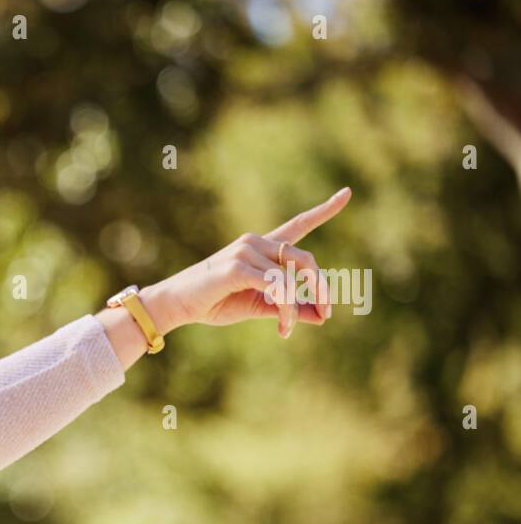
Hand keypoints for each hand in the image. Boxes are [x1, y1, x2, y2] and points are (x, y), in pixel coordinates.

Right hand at [144, 187, 351, 338]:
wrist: (176, 305)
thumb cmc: (213, 303)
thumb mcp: (257, 306)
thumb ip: (288, 307)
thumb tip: (321, 316)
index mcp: (261, 248)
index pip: (298, 225)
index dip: (324, 210)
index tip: (347, 193)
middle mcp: (255, 242)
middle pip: (305, 259)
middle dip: (321, 287)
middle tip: (327, 313)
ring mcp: (246, 252)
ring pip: (291, 278)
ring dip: (296, 308)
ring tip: (287, 329)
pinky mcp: (237, 267)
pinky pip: (276, 287)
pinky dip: (285, 309)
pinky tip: (282, 327)